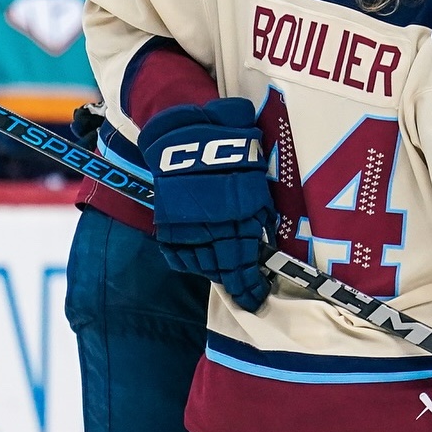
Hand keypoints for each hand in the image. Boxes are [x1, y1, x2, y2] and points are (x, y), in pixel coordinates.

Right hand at [138, 97, 275, 311]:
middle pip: (224, 267)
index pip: (245, 262)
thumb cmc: (233, 150)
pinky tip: (199, 266)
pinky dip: (188, 263)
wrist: (188, 133)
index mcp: (241, 215)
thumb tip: (263, 240)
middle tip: (246, 295)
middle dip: (236, 284)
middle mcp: (215, 226)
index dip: (250, 285)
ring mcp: (189, 226)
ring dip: (214, 275)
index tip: (257, 297)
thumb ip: (260, 212)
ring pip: (201, 264)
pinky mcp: (168, 222)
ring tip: (225, 279)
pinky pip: (176, 254)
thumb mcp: (256, 180)